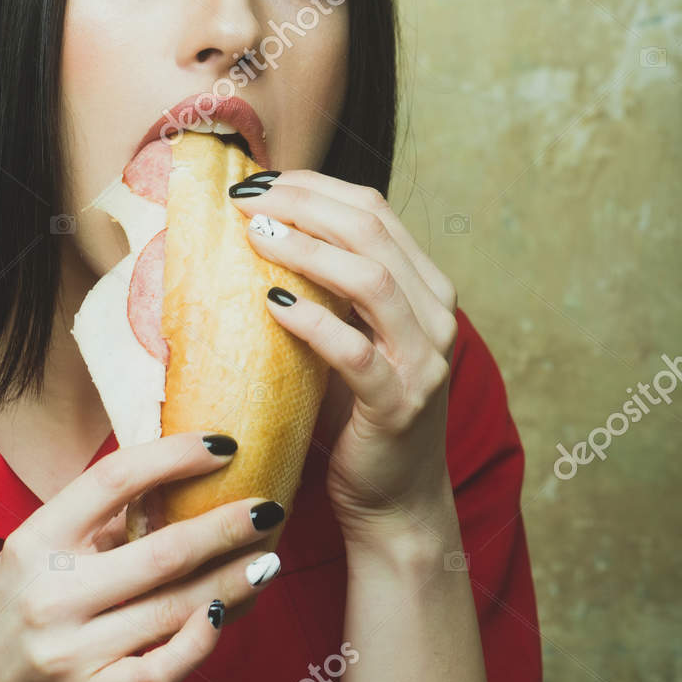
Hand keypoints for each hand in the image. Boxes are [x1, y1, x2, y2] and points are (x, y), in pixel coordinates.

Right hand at [0, 432, 285, 681]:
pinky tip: (226, 615)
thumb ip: (96, 525)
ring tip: (267, 559)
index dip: (175, 456)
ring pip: (173, 608)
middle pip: (161, 549)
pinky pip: (162, 666)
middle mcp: (52, 592)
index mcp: (35, 540)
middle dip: (226, 526)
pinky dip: (201, 640)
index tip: (222, 445)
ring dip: (232, 581)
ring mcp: (71, 650)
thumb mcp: (33, 554)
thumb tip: (175, 483)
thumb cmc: (10, 616)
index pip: (115, 479)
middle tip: (269, 507)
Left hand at [231, 171, 458, 541]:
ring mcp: (424, 360)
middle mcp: (436, 315)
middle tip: (246, 199)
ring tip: (256, 236)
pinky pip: (355, 352)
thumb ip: (323, 287)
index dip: (314, 187)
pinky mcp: (398, 404)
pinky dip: (312, 321)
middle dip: (304, 205)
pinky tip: (272, 304)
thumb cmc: (356, 412)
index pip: (373, 210)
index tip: (259, 181)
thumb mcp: (345, 333)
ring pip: (371, 279)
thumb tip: (254, 229)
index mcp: (425, 287)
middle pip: (371, 231)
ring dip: (307, 250)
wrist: (393, 499)